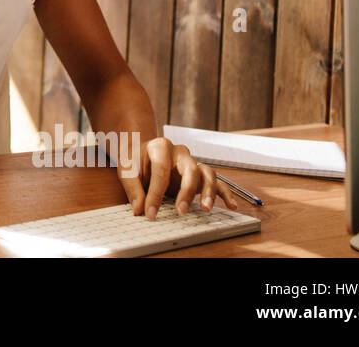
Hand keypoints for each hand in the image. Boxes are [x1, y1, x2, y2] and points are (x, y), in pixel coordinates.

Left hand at [119, 136, 239, 218]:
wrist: (141, 151)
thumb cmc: (135, 159)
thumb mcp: (127, 170)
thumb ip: (133, 189)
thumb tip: (138, 209)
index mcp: (160, 147)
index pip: (161, 171)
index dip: (155, 194)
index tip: (150, 212)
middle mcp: (180, 152)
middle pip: (191, 169)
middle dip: (187, 191)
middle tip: (182, 211)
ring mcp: (192, 162)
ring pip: (207, 174)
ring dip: (209, 192)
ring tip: (206, 209)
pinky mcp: (199, 174)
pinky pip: (217, 181)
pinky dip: (225, 193)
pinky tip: (231, 205)